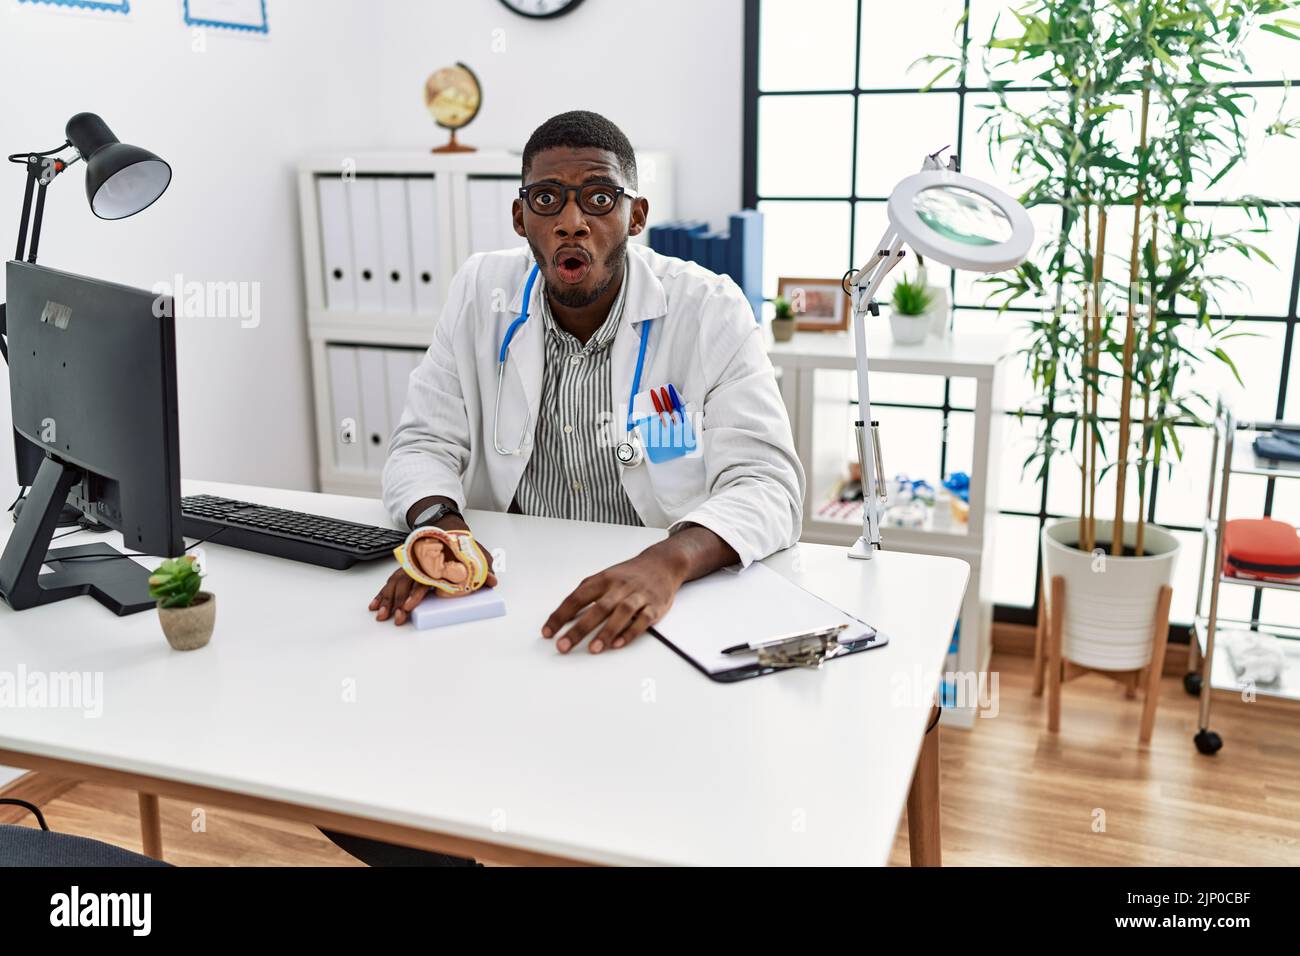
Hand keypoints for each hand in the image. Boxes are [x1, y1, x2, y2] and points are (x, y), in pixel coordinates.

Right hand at [369, 528, 495, 625]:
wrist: (447, 529)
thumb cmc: (462, 546)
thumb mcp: (478, 555)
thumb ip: (485, 569)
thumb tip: (493, 581)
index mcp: (437, 562)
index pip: (423, 580)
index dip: (415, 594)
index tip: (408, 606)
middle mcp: (421, 565)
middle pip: (404, 583)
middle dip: (397, 602)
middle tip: (395, 618)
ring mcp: (411, 566)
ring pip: (394, 583)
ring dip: (386, 600)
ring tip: (380, 615)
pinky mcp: (406, 570)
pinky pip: (390, 582)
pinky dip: (381, 594)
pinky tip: (374, 605)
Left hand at [542, 551, 684, 653]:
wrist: (661, 564)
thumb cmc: (628, 575)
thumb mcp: (604, 577)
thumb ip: (585, 594)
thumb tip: (562, 615)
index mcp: (603, 580)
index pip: (576, 598)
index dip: (560, 615)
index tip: (548, 632)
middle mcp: (619, 587)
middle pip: (598, 608)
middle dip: (578, 629)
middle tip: (563, 646)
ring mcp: (638, 596)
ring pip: (621, 613)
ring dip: (606, 632)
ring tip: (593, 649)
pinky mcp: (655, 606)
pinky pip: (643, 620)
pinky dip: (630, 632)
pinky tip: (618, 644)